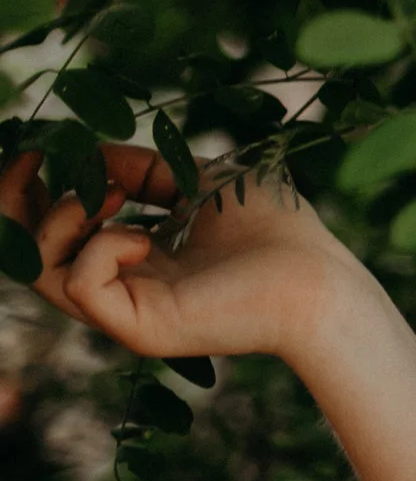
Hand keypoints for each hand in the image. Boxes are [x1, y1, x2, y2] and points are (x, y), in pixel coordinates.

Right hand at [0, 145, 375, 366]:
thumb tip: (90, 155)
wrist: (321, 278)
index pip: (53, 233)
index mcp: (133, 260)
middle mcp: (121, 289)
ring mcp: (126, 312)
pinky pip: (80, 283)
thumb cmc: (276, 231)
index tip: (36, 152)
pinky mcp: (139, 328)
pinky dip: (101, 246)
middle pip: (27, 256)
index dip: (32, 192)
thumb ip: (145, 170)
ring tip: (112, 196)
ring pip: (41, 268)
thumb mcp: (199, 182)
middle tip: (30, 161)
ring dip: (62, 217)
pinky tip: (145, 236)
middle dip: (16, 204)